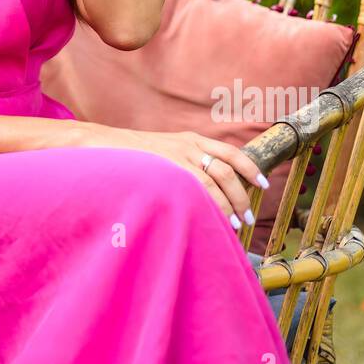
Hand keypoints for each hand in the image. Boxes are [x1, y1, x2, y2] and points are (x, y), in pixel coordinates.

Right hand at [76, 125, 269, 232]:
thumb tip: (207, 188)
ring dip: (226, 205)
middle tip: (246, 217)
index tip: (263, 185)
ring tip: (232, 225)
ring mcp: (173, 157)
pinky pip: (191, 190)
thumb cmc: (132, 154)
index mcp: (190, 139)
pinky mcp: (162, 170)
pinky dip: (205, 206)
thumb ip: (185, 161)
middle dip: (240, 196)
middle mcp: (186, 145)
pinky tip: (208, 220)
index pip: (229, 152)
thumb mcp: (164, 150)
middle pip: (225, 171)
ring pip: (211, 183)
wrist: (100, 144)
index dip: (249, 168)